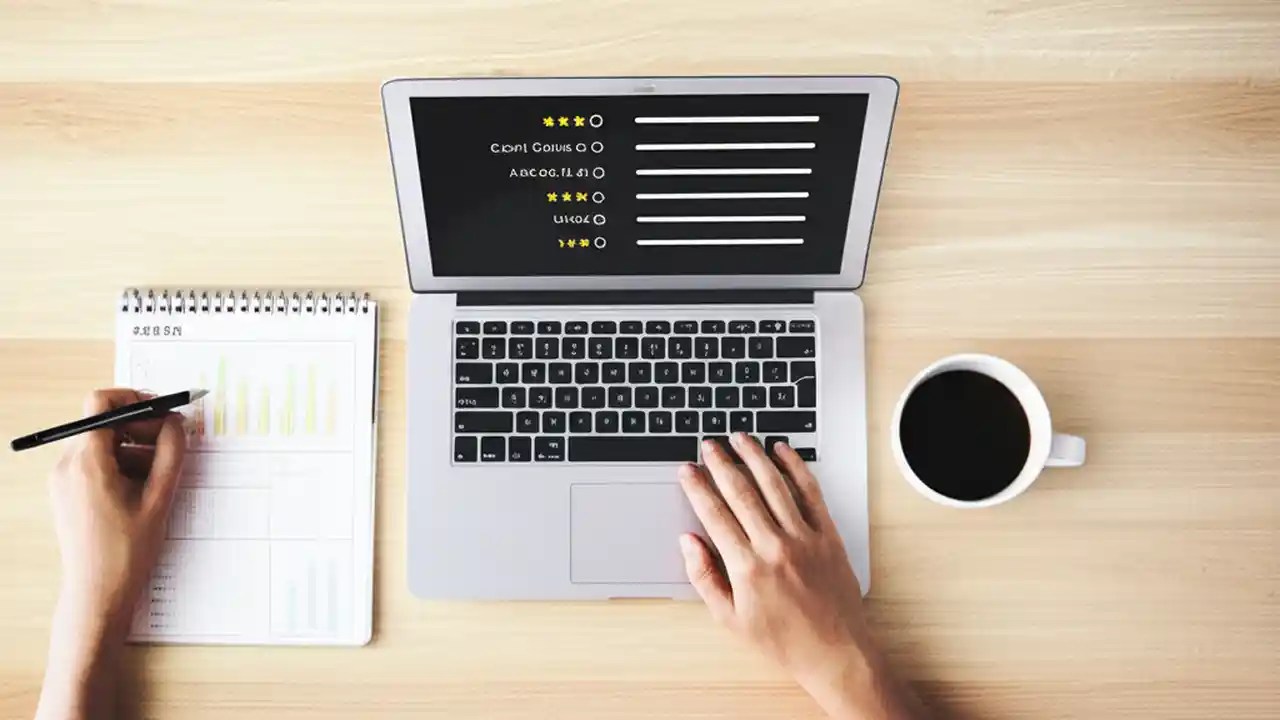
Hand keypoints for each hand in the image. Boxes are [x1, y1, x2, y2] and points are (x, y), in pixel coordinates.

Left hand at [48, 388, 186, 631]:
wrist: (97, 594)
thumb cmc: (127, 552)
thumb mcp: (160, 497)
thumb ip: (172, 452)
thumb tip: (176, 423)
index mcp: (87, 462)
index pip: (101, 403)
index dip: (134, 398)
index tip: (161, 410)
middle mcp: (68, 465)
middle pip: (104, 422)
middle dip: (140, 426)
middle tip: (171, 442)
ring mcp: (64, 480)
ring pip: (101, 442)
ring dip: (133, 448)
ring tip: (159, 475)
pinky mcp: (67, 493)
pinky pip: (95, 463)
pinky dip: (121, 465)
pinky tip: (142, 490)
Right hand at [677, 434, 920, 719]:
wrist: (836, 653)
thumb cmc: (784, 641)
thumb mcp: (730, 620)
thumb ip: (704, 577)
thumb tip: (688, 542)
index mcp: (746, 568)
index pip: (714, 514)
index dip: (697, 487)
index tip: (687, 470)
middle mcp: (774, 546)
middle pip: (741, 492)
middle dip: (720, 463)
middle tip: (708, 444)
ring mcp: (804, 538)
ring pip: (774, 485)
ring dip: (754, 456)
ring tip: (740, 438)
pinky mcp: (828, 536)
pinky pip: (810, 493)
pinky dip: (796, 468)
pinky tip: (783, 451)